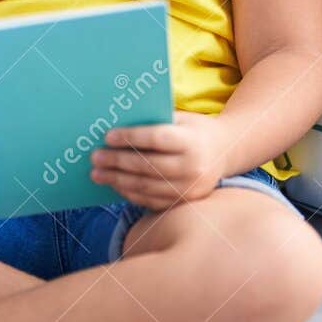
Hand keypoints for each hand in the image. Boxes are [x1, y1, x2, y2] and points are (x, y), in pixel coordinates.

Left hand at [90, 111, 229, 208]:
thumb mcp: (181, 119)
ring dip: (117, 181)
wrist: (226, 151)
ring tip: (97, 174)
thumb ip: (155, 122)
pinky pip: (151, 200)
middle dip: (117, 161)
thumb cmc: (194, 130)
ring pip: (146, 186)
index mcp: (192, 141)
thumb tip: (116, 129)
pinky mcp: (185, 202)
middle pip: (147, 166)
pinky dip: (130, 193)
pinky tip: (115, 185)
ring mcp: (190, 189)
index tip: (107, 137)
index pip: (156, 139)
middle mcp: (193, 168)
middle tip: (95, 157)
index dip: (130, 138)